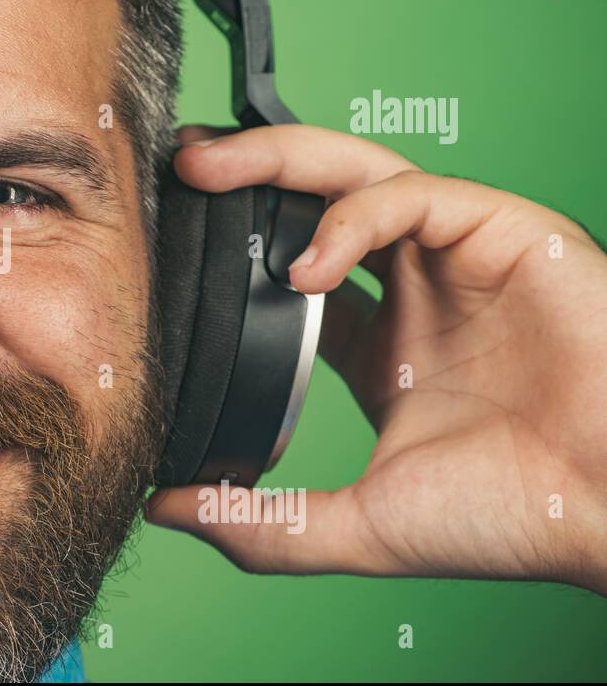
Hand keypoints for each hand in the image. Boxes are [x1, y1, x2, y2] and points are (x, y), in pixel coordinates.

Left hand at [146, 124, 606, 596]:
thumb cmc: (520, 514)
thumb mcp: (363, 524)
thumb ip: (264, 522)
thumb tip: (164, 507)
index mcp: (381, 346)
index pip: (288, 273)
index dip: (230, 253)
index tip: (170, 246)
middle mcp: (415, 289)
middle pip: (313, 200)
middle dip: (243, 175)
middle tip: (178, 168)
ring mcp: (457, 254)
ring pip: (356, 172)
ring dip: (278, 161)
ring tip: (209, 170)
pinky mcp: (502, 229)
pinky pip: (413, 194)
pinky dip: (351, 217)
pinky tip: (308, 267)